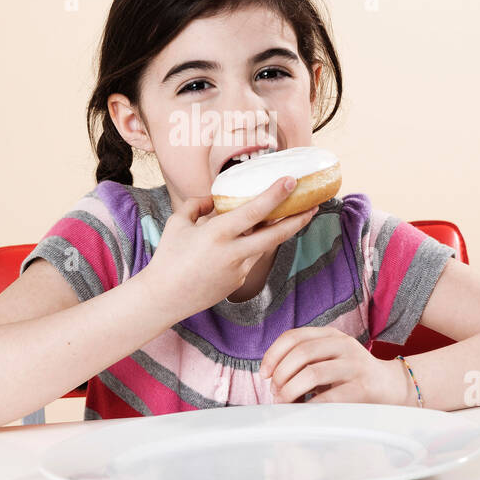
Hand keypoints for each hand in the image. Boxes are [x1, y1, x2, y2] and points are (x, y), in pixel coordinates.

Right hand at [146, 177, 318, 321]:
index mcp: (217, 234)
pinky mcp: (238, 282)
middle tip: (315, 205)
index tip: (291, 181)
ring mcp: (238, 270)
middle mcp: (232, 253)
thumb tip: (214, 198)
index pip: (253, 211)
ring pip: (265, 246)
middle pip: (274, 235)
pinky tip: (251, 239)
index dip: (275, 195)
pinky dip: (253, 247)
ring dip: (280, 231)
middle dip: (298, 220)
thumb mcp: (178, 222)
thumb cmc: (168, 257)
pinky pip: (251, 258)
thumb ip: (197, 205)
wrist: (164, 298)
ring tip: (294, 216)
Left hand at [259, 327, 405, 403]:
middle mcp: (343, 345)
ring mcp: (354, 365)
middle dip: (281, 375)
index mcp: (331, 334)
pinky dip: (309, 406)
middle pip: (301, 353)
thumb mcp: (330, 358)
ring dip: (290, 391)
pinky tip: (304, 411)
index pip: (294, 336)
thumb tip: (270, 377)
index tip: (264, 374)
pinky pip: (328, 397)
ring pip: (311, 374)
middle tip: (275, 392)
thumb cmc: (351, 375)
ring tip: (285, 402)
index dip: (273, 355)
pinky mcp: (362, 388)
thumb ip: (305, 359)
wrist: (392, 386)